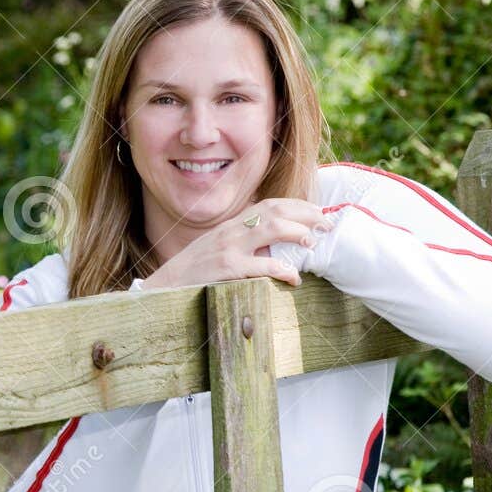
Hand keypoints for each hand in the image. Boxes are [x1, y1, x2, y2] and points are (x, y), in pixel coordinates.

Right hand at [143, 197, 331, 289]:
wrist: (165, 286)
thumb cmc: (195, 273)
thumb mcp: (218, 249)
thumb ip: (243, 244)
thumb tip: (274, 247)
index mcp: (231, 225)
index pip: (269, 204)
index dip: (297, 206)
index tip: (318, 212)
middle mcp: (231, 231)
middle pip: (274, 211)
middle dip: (304, 215)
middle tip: (326, 225)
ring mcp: (228, 248)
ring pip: (269, 229)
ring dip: (296, 233)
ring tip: (312, 243)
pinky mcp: (226, 270)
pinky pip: (261, 266)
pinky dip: (281, 271)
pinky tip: (293, 278)